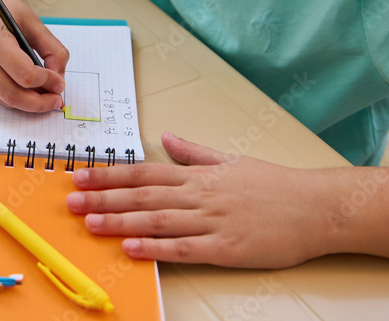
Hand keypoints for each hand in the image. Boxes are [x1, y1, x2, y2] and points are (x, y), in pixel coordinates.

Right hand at [0, 0, 68, 111]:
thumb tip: (59, 77)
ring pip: (5, 100)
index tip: (59, 82)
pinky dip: (16, 98)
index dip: (47, 82)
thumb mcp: (31, 21)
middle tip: (56, 100)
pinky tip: (29, 91)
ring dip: (28, 104)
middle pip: (13, 95)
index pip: (25, 75)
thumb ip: (51, 48)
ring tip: (46, 97)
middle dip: (39, 103)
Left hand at [66, 132, 332, 267]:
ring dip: (119, 221)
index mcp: (198, 175)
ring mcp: (211, 221)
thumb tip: (168, 139)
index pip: (143, 173)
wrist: (317, 207)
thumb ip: (195, 152)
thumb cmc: (276, 185)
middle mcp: (199, 195)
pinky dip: (155, 248)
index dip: (109, 174)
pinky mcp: (226, 247)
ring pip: (156, 220)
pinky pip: (183, 248)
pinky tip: (131, 248)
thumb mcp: (231, 159)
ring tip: (89, 222)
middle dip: (103, 197)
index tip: (80, 174)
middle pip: (141, 196)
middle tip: (71, 200)